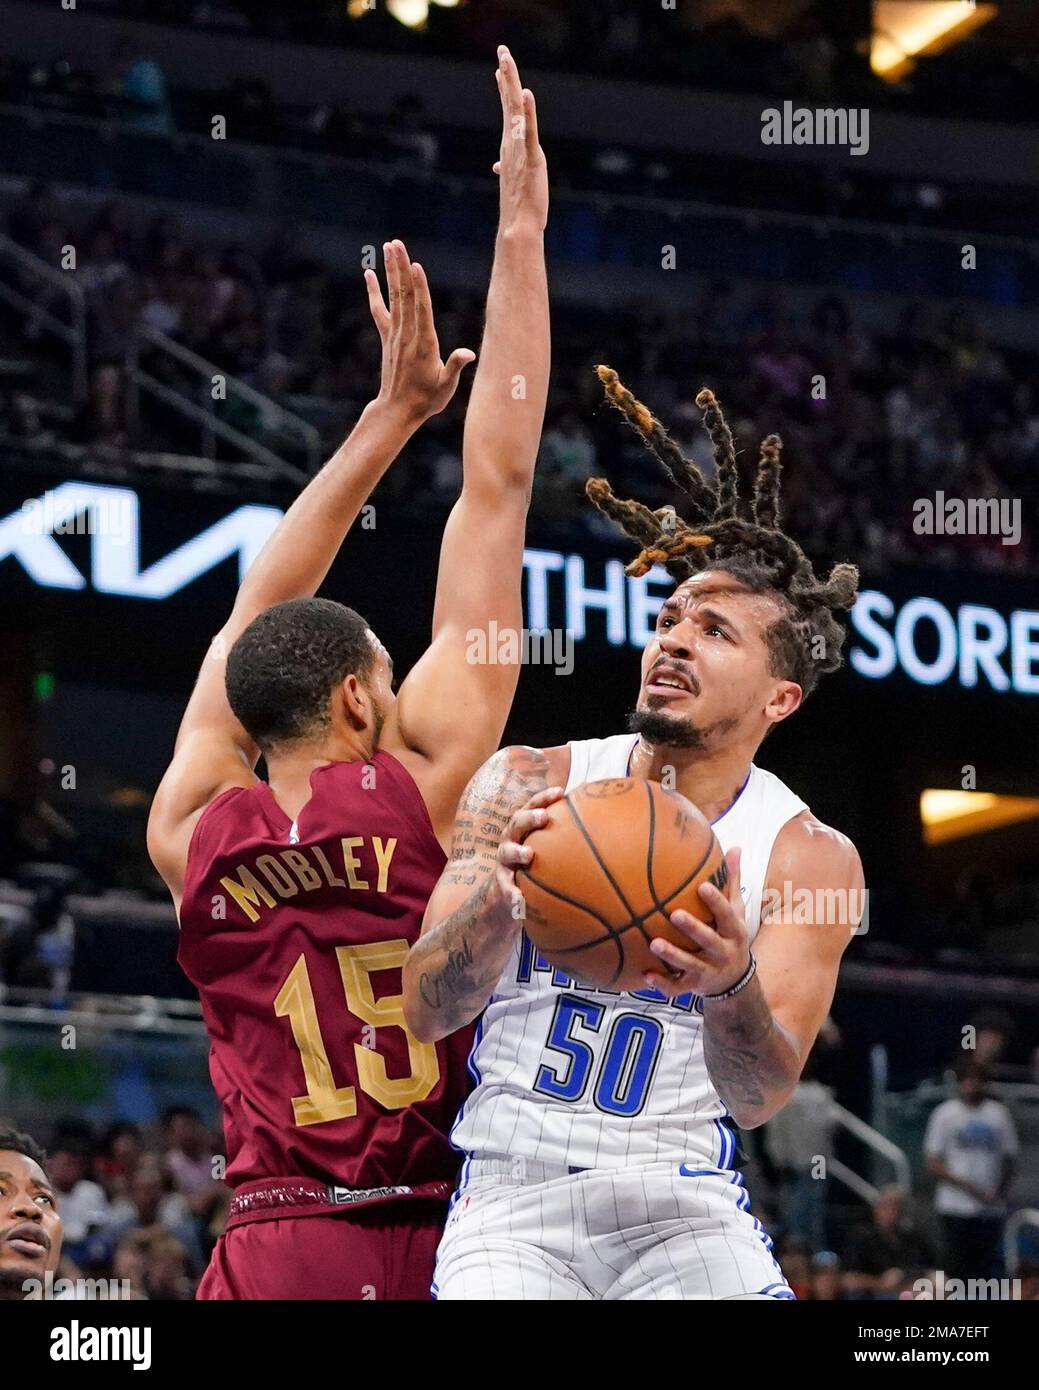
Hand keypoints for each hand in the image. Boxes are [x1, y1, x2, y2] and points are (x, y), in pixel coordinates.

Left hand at [365, 239, 474, 422]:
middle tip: (397, 243)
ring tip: (389, 247)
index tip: (415, 264)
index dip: (419, 286)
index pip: (422, 310)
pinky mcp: (388, 338)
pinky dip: (374, 291)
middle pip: (404, 296)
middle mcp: (407, 335)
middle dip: (401, 268)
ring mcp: (395, 335)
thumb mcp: (447, 386)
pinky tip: (369, 274)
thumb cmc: (427, 400)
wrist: (398, 410)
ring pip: (394, 297)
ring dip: (391, 271)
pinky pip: (379, 310)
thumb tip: (468, 354)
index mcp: (425, 344)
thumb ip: (456, 367)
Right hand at [493, 46, 547, 234]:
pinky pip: (528, 131)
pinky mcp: (531, 158)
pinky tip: (526, 94)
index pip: (508, 111)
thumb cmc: (519, 206)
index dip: (505, 88)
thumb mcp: (515, 180)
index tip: (500, 68)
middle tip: (502, 50)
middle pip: (508, 102)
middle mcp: (511, 143)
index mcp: (510, 146)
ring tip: (506, 61)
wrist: (519, 226)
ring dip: (510, 84)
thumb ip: (507, 167)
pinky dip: (528, 112)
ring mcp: (519, 150)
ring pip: (515, 110)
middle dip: (505, 75)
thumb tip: (496, 165)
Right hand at [493, 785, 565, 920]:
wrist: (508, 888)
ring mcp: (504, 859)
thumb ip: (566, 834)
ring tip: (528, 854)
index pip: (533, 805)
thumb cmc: (534, 858)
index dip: (544, 797)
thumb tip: (602, 822)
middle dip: (530, 818)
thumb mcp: (546, 844)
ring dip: (517, 851)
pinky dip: (512, 893)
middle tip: (543, 817)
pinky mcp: (501, 881)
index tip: (560, 792)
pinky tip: (520, 900)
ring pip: (507, 852)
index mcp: (524, 825)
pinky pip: (505, 887)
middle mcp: (511, 838)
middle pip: (517, 822)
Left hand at [644, 848, 751, 999]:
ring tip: (653, 943)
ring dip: (672, 956)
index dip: (716, 901)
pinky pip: (677, 987)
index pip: (726, 914)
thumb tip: (734, 847)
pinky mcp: (694, 986)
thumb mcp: (736, 910)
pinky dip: (662, 984)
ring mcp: (708, 971)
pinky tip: (644, 975)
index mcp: (733, 930)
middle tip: (674, 914)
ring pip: (690, 965)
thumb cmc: (729, 935)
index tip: (702, 886)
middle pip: (708, 940)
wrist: (735, 981)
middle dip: (693, 928)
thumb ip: (732, 881)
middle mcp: (723, 952)